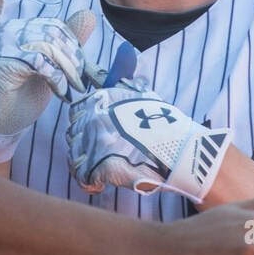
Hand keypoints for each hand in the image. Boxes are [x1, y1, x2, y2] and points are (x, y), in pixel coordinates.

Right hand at [0, 11, 93, 137]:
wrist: (1, 123)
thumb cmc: (23, 96)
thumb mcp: (51, 66)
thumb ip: (66, 42)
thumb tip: (88, 15)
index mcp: (18, 28)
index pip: (54, 26)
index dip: (74, 46)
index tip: (82, 68)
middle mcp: (8, 30)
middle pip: (53, 35)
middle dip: (73, 59)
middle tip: (81, 81)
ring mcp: (2, 43)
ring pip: (48, 46)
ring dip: (67, 70)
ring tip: (73, 88)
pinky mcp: (2, 59)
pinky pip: (40, 62)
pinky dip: (56, 78)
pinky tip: (61, 93)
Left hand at [66, 78, 230, 202]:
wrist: (180, 150)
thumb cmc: (167, 125)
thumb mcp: (144, 96)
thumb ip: (127, 85)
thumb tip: (116, 68)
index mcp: (103, 100)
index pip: (77, 111)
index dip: (84, 125)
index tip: (94, 135)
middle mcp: (94, 118)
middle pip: (74, 134)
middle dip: (83, 145)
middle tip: (99, 155)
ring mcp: (94, 142)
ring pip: (75, 157)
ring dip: (85, 164)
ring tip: (99, 172)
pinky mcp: (97, 166)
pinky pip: (82, 177)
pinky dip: (90, 183)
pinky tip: (100, 185)